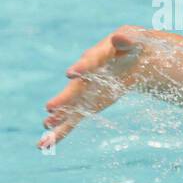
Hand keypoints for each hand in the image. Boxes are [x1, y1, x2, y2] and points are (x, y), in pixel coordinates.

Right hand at [40, 26, 148, 148]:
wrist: (133, 56)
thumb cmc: (134, 45)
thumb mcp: (136, 38)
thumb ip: (129, 39)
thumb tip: (119, 38)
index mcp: (98, 56)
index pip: (90, 62)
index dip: (82, 67)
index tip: (72, 73)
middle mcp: (86, 75)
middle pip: (75, 87)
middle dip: (65, 98)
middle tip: (50, 108)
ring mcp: (85, 91)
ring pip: (70, 106)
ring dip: (59, 117)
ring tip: (46, 127)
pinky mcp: (89, 104)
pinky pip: (75, 119)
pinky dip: (62, 131)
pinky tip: (47, 144)